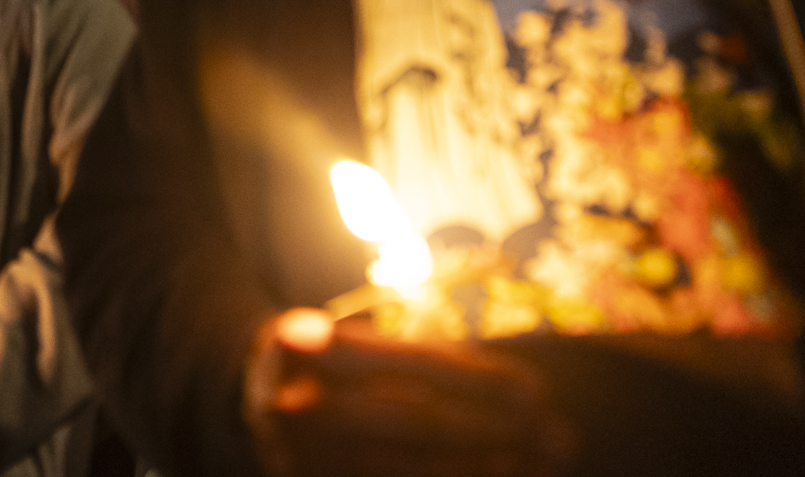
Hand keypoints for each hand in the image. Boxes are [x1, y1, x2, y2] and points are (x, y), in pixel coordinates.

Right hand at [245, 308, 576, 476]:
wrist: (246, 403)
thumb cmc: (326, 367)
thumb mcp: (352, 341)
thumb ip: (415, 358)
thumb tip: (522, 395)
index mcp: (308, 346)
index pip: (411, 364)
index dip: (481, 379)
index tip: (538, 391)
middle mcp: (298, 404)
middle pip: (414, 420)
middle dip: (495, 430)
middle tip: (559, 435)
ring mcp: (301, 458)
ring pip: (409, 470)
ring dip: (484, 468)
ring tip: (539, 463)